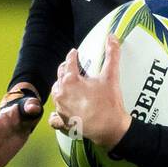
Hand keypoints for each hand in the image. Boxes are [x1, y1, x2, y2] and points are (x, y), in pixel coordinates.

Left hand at [47, 35, 130, 149]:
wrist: (110, 129)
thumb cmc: (109, 103)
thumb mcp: (111, 76)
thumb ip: (111, 55)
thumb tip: (112, 37)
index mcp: (70, 80)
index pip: (69, 62)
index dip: (73, 55)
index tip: (75, 53)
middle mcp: (61, 93)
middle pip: (60, 76)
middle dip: (66, 70)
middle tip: (72, 68)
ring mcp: (61, 109)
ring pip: (57, 94)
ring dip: (61, 88)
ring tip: (69, 86)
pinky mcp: (63, 122)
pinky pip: (55, 117)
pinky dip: (56, 114)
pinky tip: (60, 111)